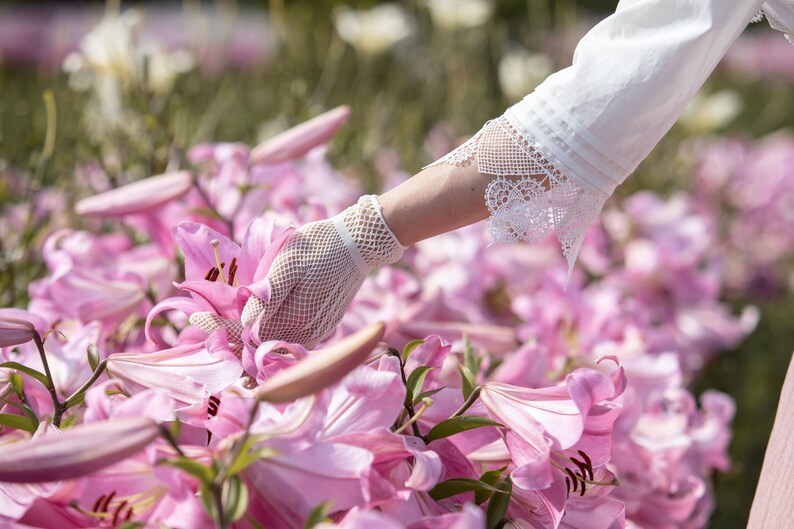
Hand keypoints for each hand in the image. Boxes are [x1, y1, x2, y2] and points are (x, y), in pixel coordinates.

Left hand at [241, 195, 404, 347]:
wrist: (359, 242)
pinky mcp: (330, 323)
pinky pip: (304, 336)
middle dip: (257, 326)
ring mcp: (322, 329)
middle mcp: (309, 330)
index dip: (243, 322)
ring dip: (274, 328)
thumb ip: (268, 295)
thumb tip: (248, 321)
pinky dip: (291, 328)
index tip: (241, 304)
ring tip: (270, 304)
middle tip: (254, 300)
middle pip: (271, 340)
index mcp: (295, 317)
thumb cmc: (318, 246)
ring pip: (287, 340)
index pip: (255, 334)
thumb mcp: (287, 263)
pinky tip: (289, 308)